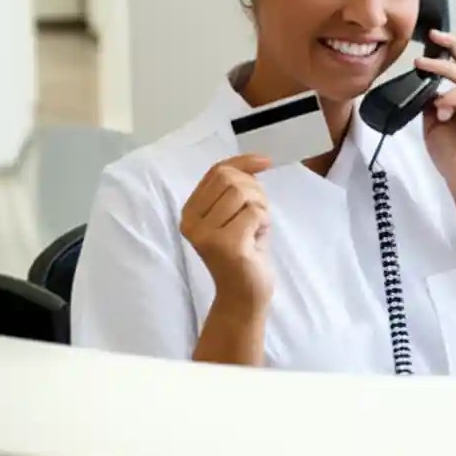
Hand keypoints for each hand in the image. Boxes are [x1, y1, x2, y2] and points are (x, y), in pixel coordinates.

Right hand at [179, 154, 274, 317]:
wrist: (244, 294)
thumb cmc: (244, 252)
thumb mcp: (238, 214)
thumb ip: (238, 189)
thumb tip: (257, 161)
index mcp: (190, 212)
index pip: (216, 171)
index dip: (243, 162)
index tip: (265, 162)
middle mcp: (191, 222)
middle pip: (230, 179)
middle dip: (255, 189)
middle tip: (260, 212)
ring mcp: (206, 234)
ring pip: (242, 194)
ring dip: (260, 206)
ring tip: (257, 226)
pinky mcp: (225, 245)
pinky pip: (253, 213)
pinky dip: (264, 221)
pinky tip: (257, 238)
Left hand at [416, 30, 455, 193]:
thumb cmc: (454, 160)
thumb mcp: (433, 126)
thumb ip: (432, 105)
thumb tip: (425, 87)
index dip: (449, 52)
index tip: (432, 39)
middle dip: (454, 46)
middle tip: (435, 36)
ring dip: (444, 69)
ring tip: (423, 65)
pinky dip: (452, 99)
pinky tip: (441, 110)